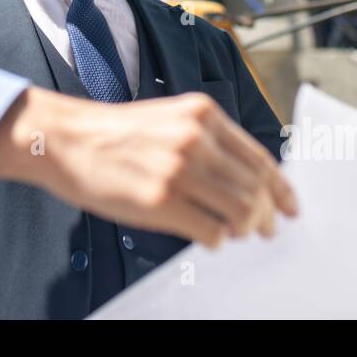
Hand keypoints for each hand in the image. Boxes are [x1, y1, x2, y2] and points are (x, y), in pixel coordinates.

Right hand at [0, 88, 298, 247]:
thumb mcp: (170, 120)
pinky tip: (208, 239)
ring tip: (237, 234)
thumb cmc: (116, 133)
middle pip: (255, 187)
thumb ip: (207, 142)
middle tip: (268, 229)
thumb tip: (246, 180)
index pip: (259, 157)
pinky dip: (216, 241)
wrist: (66, 138)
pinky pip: (211, 232)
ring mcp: (179, 170)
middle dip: (267, 215)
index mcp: (202, 115)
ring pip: (240, 212)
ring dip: (245, 229)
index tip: (291, 206)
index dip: (281, 187)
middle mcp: (195, 138)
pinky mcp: (161, 200)